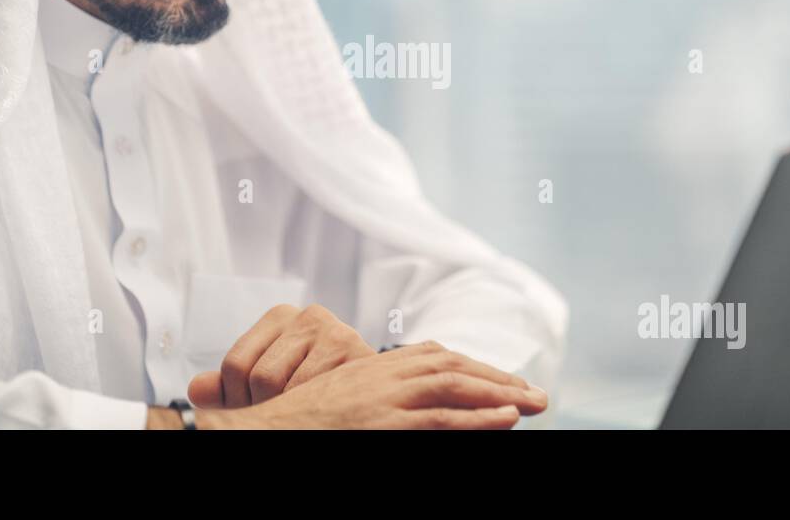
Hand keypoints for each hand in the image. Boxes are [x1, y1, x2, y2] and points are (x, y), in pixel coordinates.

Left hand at [187, 303, 376, 408]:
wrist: (371, 389)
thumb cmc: (312, 384)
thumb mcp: (267, 379)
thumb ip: (228, 384)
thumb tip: (196, 390)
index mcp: (280, 317)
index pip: (234, 364)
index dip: (235, 398)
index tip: (252, 408)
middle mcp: (308, 316)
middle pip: (258, 377)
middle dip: (262, 405)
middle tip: (280, 413)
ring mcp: (334, 331)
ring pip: (284, 386)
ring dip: (287, 409)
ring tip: (300, 409)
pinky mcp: (355, 350)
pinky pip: (312, 392)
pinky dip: (310, 407)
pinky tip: (319, 406)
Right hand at [194, 341, 547, 428]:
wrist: (254, 432)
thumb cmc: (290, 426)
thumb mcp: (337, 403)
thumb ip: (367, 400)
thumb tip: (398, 413)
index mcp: (368, 369)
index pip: (432, 358)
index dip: (471, 367)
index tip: (501, 380)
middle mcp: (379, 377)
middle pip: (450, 366)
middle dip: (496, 378)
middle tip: (534, 393)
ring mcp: (381, 400)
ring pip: (453, 386)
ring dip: (499, 393)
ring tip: (535, 403)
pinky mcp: (381, 425)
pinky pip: (437, 418)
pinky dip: (475, 416)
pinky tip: (506, 419)